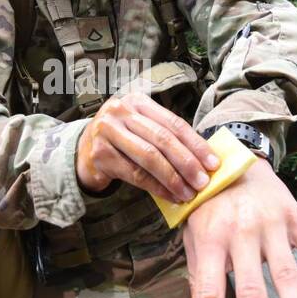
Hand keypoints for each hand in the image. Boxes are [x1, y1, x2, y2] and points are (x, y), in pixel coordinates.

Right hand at [76, 92, 218, 202]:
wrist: (83, 151)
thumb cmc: (122, 140)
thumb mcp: (141, 128)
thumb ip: (166, 136)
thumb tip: (204, 159)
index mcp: (138, 101)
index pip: (173, 123)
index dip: (196, 144)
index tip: (213, 163)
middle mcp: (121, 111)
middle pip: (162, 139)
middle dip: (187, 163)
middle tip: (203, 182)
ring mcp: (108, 131)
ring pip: (149, 157)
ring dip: (173, 178)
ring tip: (189, 193)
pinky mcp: (100, 154)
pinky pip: (135, 174)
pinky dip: (156, 187)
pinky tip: (170, 196)